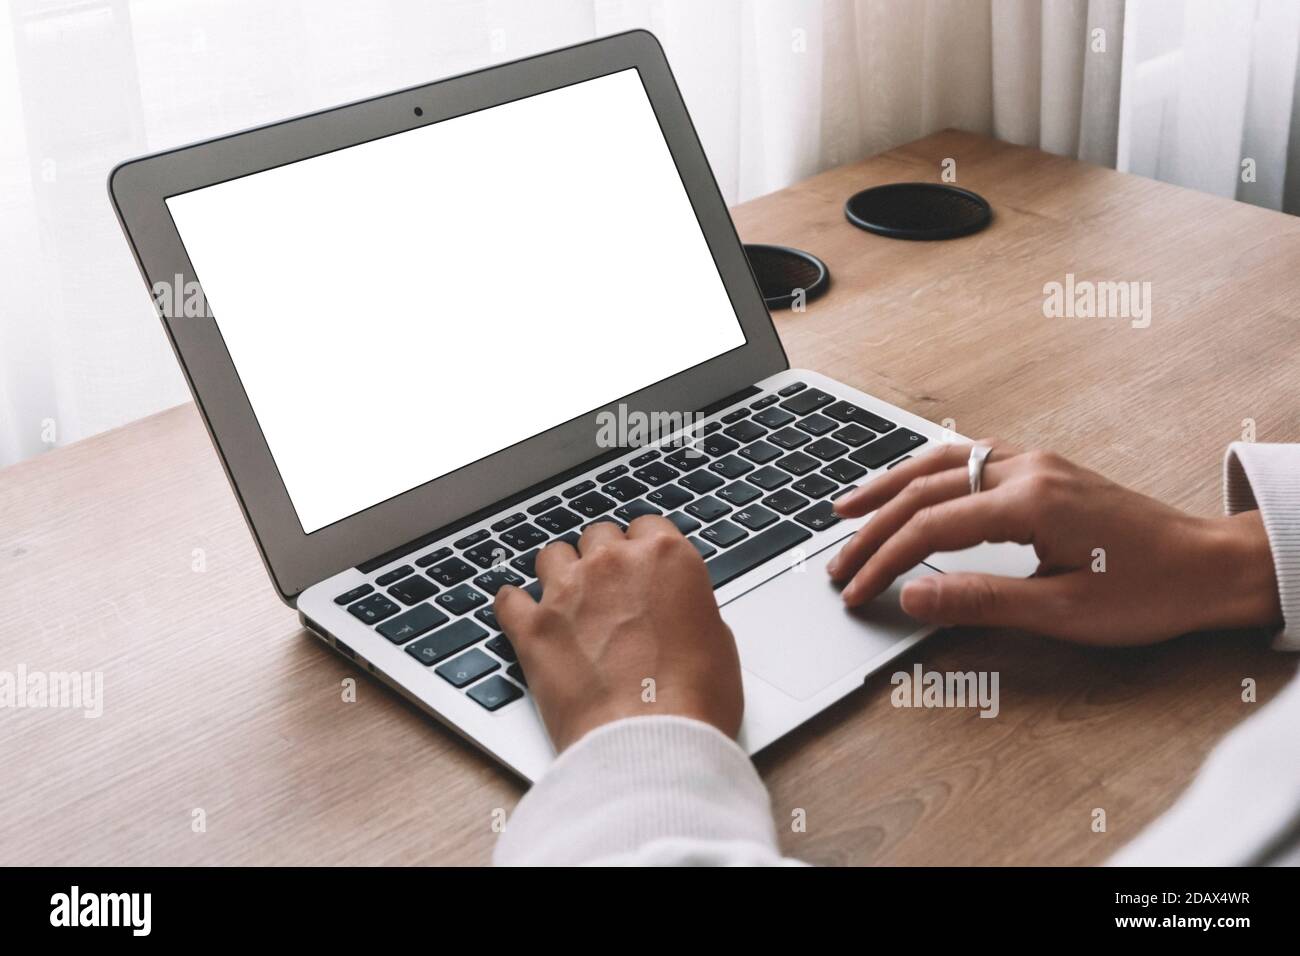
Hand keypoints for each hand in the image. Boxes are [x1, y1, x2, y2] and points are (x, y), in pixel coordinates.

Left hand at [494, 516, 742, 751]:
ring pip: (552, 555)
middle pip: (599, 536)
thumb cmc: (694, 701)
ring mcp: (568, 592)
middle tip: (610, 591)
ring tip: (568, 600)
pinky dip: (513, 605)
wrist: (651, 742)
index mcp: (666, 558)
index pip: (647, 526)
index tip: (641, 564)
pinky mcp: (533, 627)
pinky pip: (508, 598)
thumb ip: (689, 607)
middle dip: (603, 559)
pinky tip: (521, 613)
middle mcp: (614, 563)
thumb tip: (677, 610)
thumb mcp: (718, 641)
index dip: (644, 548)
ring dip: (561, 573)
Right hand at [827, 442, 1280, 644]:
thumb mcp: (1062, 611)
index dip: (883, 560)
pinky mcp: (1045, 470)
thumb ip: (979, 600)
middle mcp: (1027, 469)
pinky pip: (969, 460)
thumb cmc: (1149, 592)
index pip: (930, 526)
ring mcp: (1036, 463)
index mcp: (1030, 502)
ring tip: (847, 509)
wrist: (1212, 565)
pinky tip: (910, 487)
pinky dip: (926, 474)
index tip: (853, 590)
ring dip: (890, 486)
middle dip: (873, 528)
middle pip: (925, 490)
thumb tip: (911, 595)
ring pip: (942, 462)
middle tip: (837, 562)